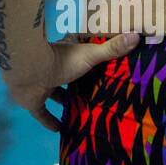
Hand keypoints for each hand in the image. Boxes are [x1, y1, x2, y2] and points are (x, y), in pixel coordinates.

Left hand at [8, 32, 141, 132]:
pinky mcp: (32, 101)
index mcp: (65, 56)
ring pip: (54, 94)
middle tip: (94, 97)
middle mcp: (52, 69)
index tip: (100, 73)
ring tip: (81, 113)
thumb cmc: (60, 59)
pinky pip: (42, 113)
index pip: (79, 60)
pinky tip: (59, 130)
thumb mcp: (89, 55)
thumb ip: (111, 48)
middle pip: (67, 79)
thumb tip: (137, 35)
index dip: (88, 66)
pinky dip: (49, 121)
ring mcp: (41, 85)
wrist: (27, 68)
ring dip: (64, 102)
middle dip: (77, 86)